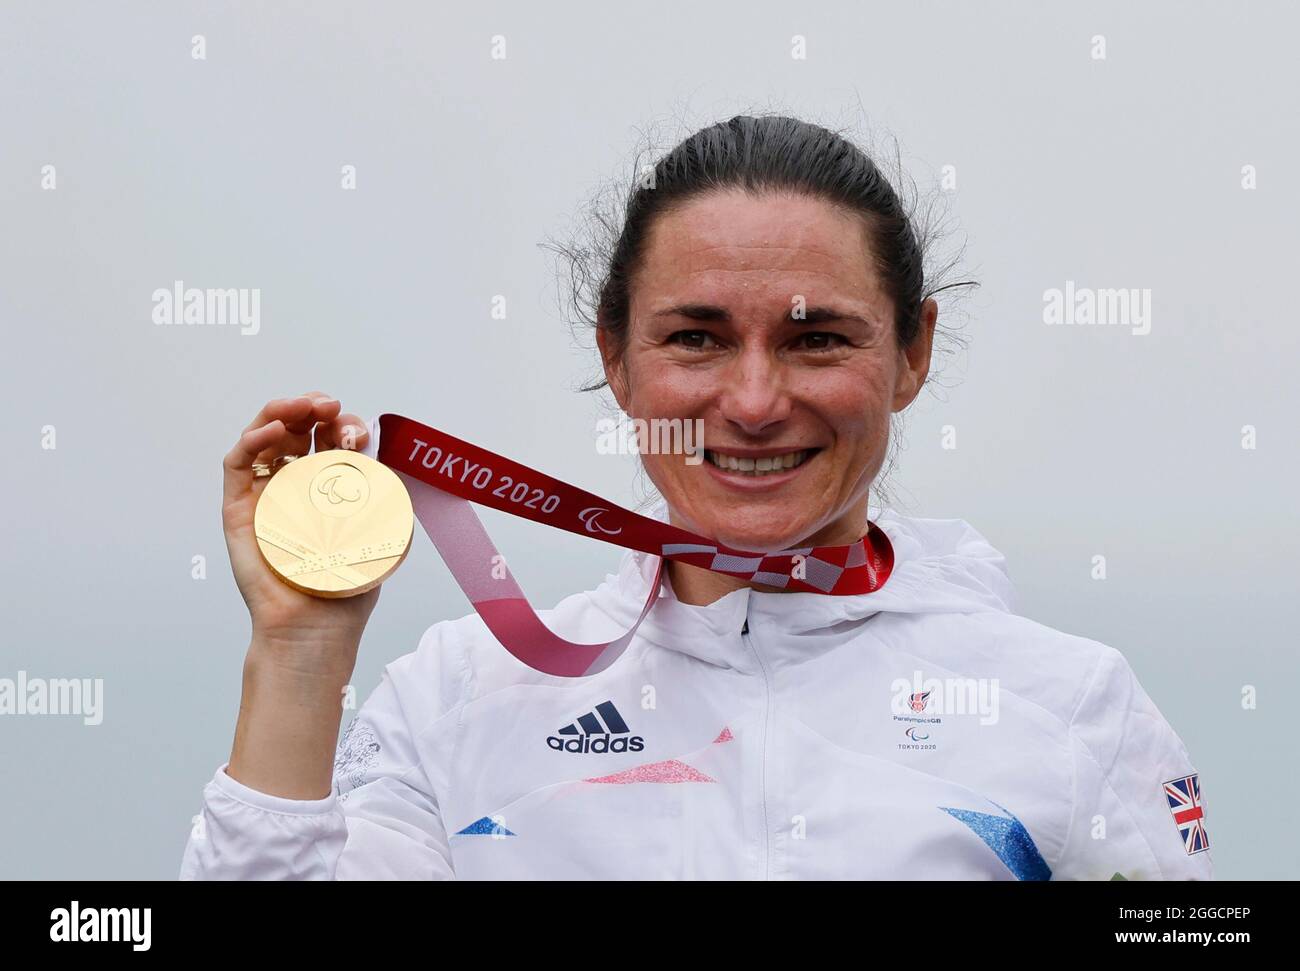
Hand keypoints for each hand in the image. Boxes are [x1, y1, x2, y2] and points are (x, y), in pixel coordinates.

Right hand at [222, 392, 380, 667]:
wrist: (313, 629)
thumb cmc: (345, 590)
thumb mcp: (378, 534)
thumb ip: (381, 495)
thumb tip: (382, 454)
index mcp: (328, 492)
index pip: (330, 443)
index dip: (342, 426)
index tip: (357, 429)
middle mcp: (294, 489)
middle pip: (297, 432)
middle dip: (313, 410)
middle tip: (329, 405)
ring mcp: (264, 497)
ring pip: (264, 439)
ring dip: (282, 413)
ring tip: (303, 406)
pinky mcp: (238, 510)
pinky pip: (238, 464)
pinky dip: (252, 439)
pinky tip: (273, 431)